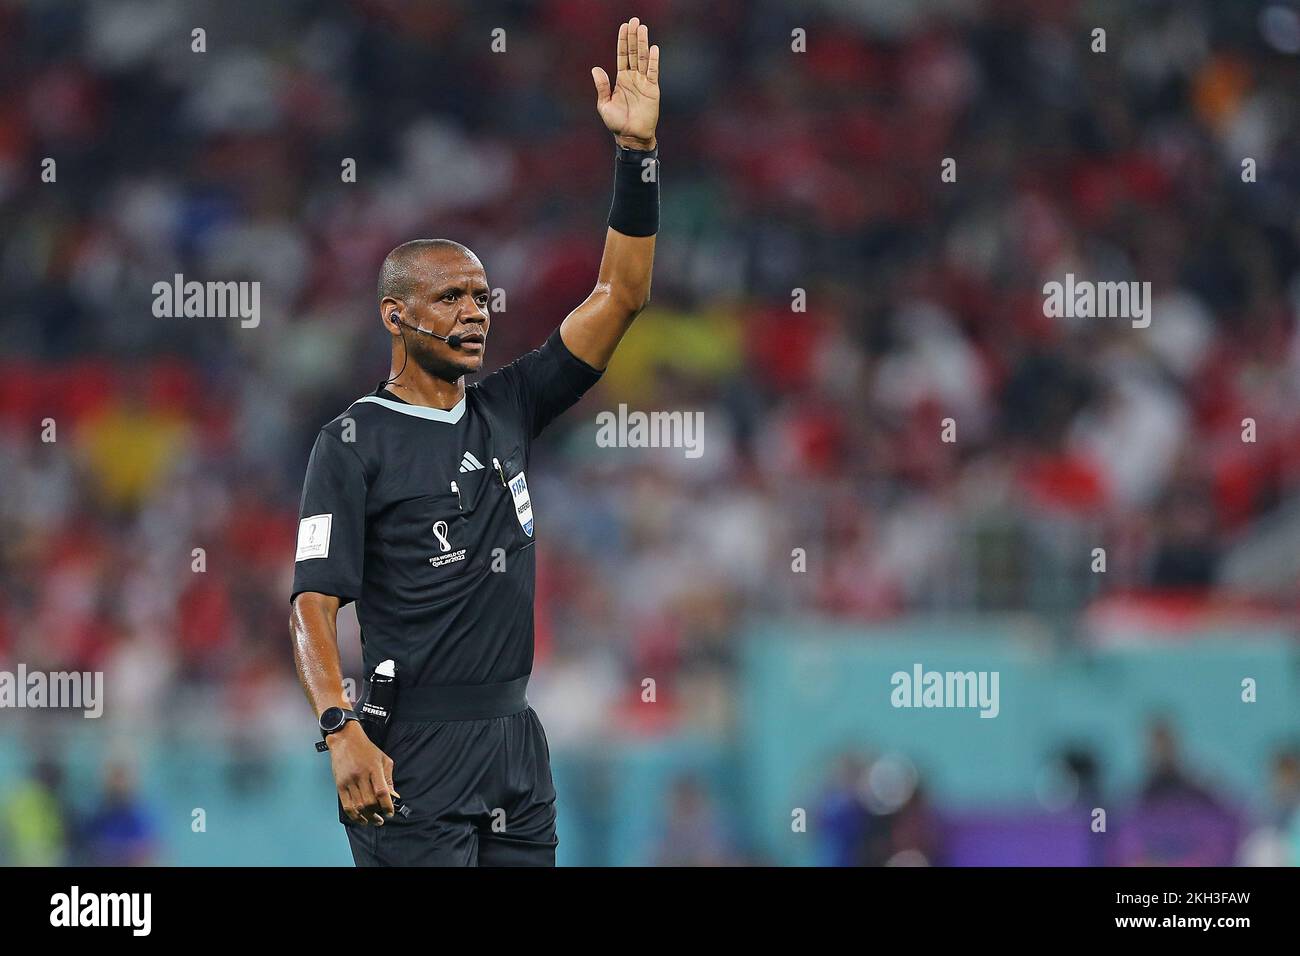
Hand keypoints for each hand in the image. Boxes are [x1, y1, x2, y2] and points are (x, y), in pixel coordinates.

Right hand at [327, 721, 398, 825]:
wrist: (345, 740)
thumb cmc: (366, 749)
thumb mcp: (383, 759)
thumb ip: (389, 779)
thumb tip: (394, 797)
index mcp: (373, 768)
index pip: (381, 792)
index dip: (387, 806)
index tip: (390, 813)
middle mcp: (360, 775)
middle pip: (369, 802)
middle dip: (378, 813)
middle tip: (382, 817)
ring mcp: (349, 781)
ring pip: (358, 806)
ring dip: (367, 817)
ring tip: (374, 820)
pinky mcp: (339, 785)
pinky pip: (346, 805)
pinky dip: (354, 816)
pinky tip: (361, 819)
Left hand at [591, 17, 659, 149]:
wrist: (630, 137)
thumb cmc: (617, 124)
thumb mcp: (604, 104)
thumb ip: (601, 86)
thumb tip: (595, 68)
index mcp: (621, 80)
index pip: (622, 55)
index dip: (623, 41)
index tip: (624, 26)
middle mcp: (633, 78)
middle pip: (633, 53)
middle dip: (633, 37)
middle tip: (635, 20)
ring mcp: (643, 83)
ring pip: (642, 59)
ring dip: (643, 43)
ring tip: (643, 28)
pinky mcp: (652, 90)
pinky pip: (653, 73)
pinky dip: (653, 61)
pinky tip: (653, 49)